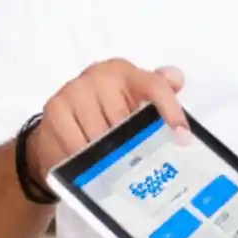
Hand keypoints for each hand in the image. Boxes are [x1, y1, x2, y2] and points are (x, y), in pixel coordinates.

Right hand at [29, 59, 186, 177]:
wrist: (59, 127)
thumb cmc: (103, 113)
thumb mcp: (132, 101)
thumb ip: (158, 91)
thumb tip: (176, 78)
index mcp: (125, 72)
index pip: (154, 86)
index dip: (171, 110)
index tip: (182, 137)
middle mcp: (100, 75)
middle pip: (126, 120)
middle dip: (132, 144)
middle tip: (134, 161)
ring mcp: (75, 90)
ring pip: (101, 136)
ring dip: (107, 155)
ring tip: (110, 164)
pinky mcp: (55, 109)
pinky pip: (77, 146)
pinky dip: (84, 161)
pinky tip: (87, 165)